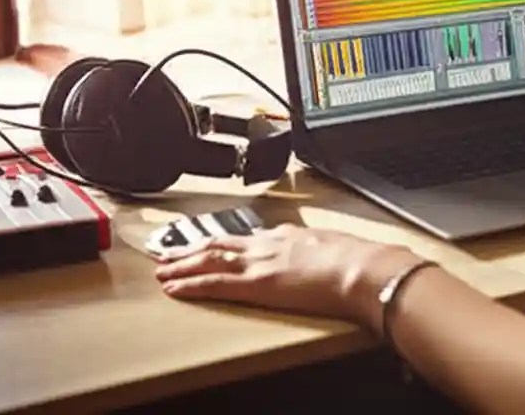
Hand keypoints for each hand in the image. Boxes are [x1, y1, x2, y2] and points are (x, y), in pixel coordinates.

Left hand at [153, 223, 423, 329]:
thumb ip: (323, 249)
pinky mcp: (255, 285)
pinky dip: (191, 285)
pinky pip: (214, 284)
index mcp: (288, 236)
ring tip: (162, 268)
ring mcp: (259, 263)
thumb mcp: (337, 246)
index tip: (211, 243)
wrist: (361, 267)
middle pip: (220, 243)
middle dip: (192, 248)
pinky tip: (174, 287)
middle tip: (169, 251)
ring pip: (210, 260)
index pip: (248, 238)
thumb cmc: (358, 260)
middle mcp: (268, 245)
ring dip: (183, 264)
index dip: (225, 241)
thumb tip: (328, 252)